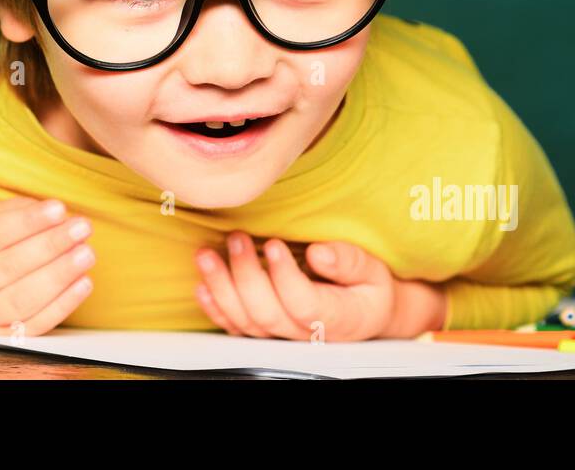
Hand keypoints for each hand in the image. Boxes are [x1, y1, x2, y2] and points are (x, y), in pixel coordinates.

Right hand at [0, 197, 95, 335]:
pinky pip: (34, 325)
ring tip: (87, 253)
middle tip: (81, 228)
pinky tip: (83, 283)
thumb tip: (57, 214)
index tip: (58, 208)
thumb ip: (12, 211)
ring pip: (21, 301)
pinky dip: (62, 306)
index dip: (25, 222)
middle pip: (7, 268)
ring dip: (59, 276)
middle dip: (50, 246)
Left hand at [194, 232, 401, 340]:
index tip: (275, 244)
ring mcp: (282, 336)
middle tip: (238, 237)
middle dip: (246, 274)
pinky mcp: (265, 331)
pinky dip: (215, 307)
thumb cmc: (367, 286)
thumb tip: (318, 254)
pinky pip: (235, 327)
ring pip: (245, 322)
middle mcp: (306, 334)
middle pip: (267, 314)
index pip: (304, 305)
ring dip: (221, 287)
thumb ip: (349, 260)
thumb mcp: (371, 268)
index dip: (285, 277)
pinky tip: (202, 285)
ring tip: (207, 254)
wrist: (364, 309)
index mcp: (339, 318)